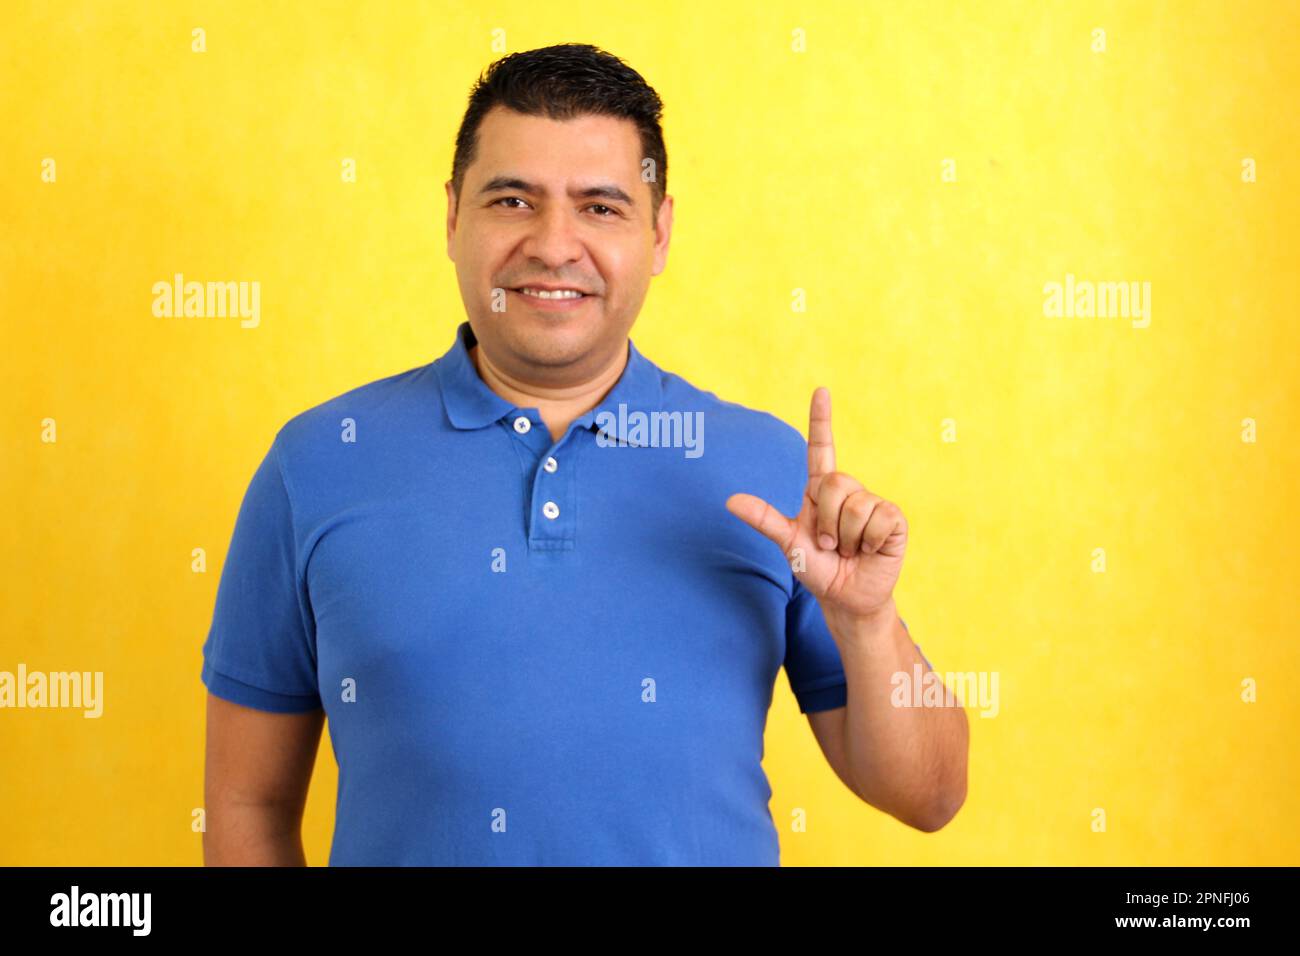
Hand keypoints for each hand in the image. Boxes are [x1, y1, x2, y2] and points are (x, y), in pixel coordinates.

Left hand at [726, 387, 906, 621]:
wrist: (845, 598)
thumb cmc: (817, 568)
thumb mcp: (788, 543)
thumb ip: (764, 519)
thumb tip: (730, 500)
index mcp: (820, 491)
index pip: (821, 448)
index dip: (821, 420)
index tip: (821, 391)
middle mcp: (848, 491)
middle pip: (836, 482)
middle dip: (826, 521)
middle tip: (829, 544)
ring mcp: (872, 503)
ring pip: (856, 504)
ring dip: (846, 537)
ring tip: (849, 550)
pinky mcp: (893, 519)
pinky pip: (878, 519)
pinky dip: (869, 542)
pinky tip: (870, 551)